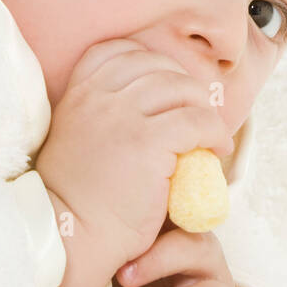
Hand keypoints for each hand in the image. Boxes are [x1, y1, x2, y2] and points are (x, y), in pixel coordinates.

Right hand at [34, 38, 234, 271]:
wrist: (68, 236)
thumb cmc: (76, 201)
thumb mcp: (75, 141)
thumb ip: (101, 117)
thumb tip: (148, 110)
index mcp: (78, 94)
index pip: (116, 50)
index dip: (149, 62)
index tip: (166, 86)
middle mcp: (97, 97)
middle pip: (156, 65)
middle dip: (183, 85)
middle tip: (197, 112)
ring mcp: (122, 116)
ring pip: (180, 88)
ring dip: (203, 108)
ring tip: (210, 133)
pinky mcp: (147, 141)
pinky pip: (196, 122)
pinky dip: (215, 133)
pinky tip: (217, 150)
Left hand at [114, 219, 242, 286]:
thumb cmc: (154, 285)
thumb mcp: (138, 260)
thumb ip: (122, 243)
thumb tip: (77, 231)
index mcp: (188, 239)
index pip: (182, 227)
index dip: (155, 251)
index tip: (122, 274)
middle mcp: (211, 267)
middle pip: (203, 256)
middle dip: (157, 271)